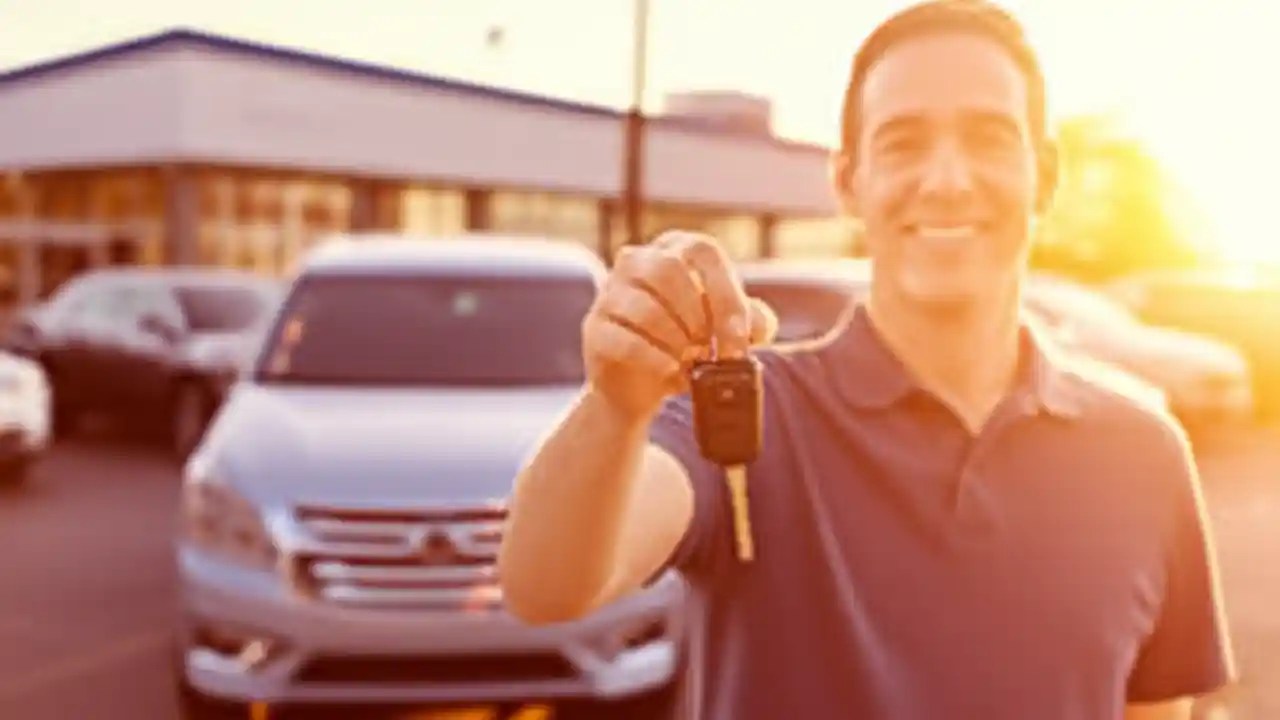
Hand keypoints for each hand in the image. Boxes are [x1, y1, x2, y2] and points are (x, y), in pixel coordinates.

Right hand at [582, 230, 775, 421]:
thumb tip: (756, 326)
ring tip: (691, 361)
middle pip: (668, 270)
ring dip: (676, 339)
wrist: (641, 386)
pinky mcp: (594, 328)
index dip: (724, 293)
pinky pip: (623, 338)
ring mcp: (610, 293)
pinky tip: (671, 370)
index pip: (701, 251)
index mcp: (674, 250)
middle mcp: (637, 261)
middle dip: (696, 316)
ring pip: (643, 305)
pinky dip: (654, 357)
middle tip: (710, 349)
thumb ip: (751, 322)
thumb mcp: (727, 331)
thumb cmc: (688, 346)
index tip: (737, 336)